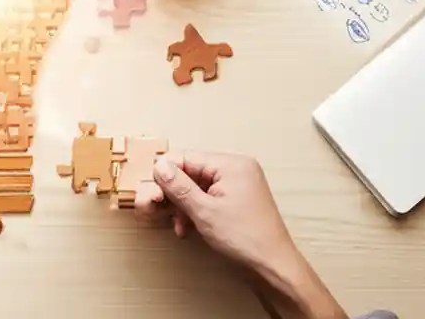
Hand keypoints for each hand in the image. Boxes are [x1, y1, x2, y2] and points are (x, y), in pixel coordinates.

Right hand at [135, 152, 345, 318]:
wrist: (273, 267)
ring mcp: (236, 186)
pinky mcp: (235, 202)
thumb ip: (179, 186)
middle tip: (154, 208)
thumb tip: (160, 166)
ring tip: (176, 223)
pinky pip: (206, 198)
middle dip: (171, 192)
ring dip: (181, 205)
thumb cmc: (247, 239)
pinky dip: (193, 211)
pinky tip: (187, 227)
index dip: (165, 175)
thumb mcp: (204, 211)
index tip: (151, 192)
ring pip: (195, 188)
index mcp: (231, 164)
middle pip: (189, 172)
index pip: (186, 158)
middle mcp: (235, 170)